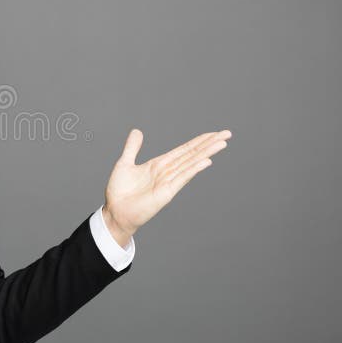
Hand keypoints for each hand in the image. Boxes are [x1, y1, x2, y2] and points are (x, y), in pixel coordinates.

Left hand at [102, 128, 231, 246]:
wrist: (115, 211)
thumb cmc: (120, 191)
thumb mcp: (125, 163)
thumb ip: (132, 147)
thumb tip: (137, 130)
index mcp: (159, 164)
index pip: (183, 150)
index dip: (198, 141)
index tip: (213, 133)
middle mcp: (167, 172)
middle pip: (192, 155)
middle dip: (209, 144)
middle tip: (227, 133)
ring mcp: (168, 182)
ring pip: (191, 163)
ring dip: (206, 153)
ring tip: (222, 143)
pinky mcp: (166, 193)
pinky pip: (182, 178)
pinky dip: (193, 169)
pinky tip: (206, 161)